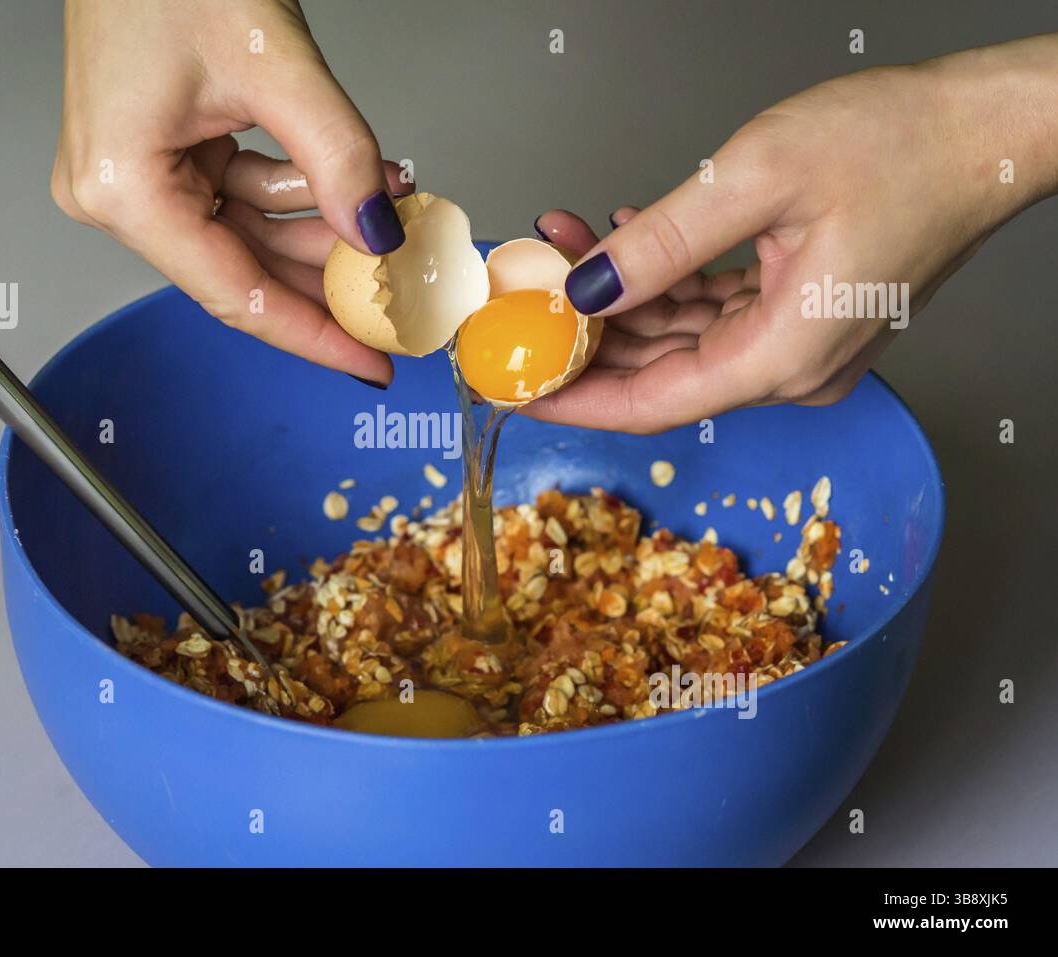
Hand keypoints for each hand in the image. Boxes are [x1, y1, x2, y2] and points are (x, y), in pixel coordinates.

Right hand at [51, 0, 408, 385]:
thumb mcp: (273, 65)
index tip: (370, 362)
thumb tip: (376, 234)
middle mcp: (116, 191)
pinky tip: (357, 181)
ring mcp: (136, 172)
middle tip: (399, 301)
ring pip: (249, 231)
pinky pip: (241, 192)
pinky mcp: (159, 150)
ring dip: (324, 226)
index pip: (235, 293)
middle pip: (244, 269)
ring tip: (392, 211)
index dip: (313, 334)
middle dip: (330, 277)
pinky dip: (300, 188)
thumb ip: (336, 158)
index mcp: (121, 187)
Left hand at [528, 34, 1057, 432]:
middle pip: (661, 372)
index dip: (578, 399)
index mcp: (785, 353)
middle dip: (588, 331)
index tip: (518, 389)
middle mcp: (792, 365)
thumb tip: (589, 289)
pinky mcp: (803, 314)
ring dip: (622, 295)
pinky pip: (714, 312)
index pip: (654, 402)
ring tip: (565, 244)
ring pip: (682, 338)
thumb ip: (663, 243)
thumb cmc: (904, 146)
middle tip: (527, 293)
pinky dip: (666, 282)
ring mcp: (799, 342)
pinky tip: (626, 241)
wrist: (989, 130)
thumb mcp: (759, 179)